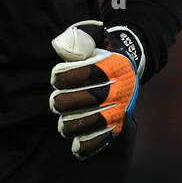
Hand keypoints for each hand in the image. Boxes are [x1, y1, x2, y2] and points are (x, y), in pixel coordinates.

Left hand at [49, 21, 144, 159]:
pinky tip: (75, 147)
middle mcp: (122, 88)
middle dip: (68, 102)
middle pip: (94, 99)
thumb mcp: (93, 35)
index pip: (92, 72)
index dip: (69, 76)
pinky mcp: (117, 125)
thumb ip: (79, 37)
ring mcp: (121, 108)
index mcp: (116, 65)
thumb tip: (61, 48)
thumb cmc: (100, 49)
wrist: (125, 64)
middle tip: (56, 101)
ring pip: (98, 121)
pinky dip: (90, 145)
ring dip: (76, 124)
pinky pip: (105, 138)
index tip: (56, 77)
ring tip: (63, 123)